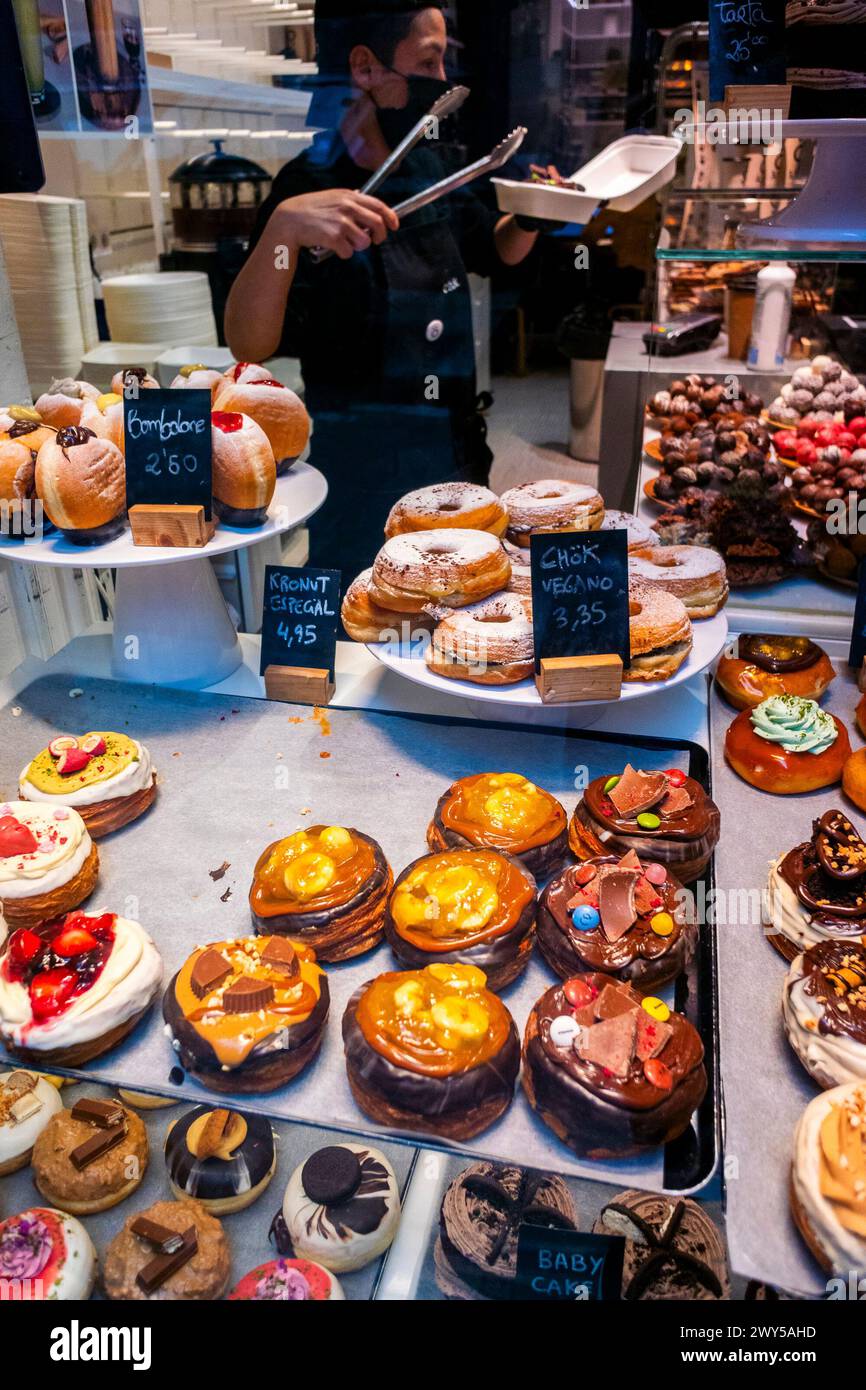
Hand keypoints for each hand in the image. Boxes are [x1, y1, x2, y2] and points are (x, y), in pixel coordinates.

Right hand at [273, 189, 399, 260]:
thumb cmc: (310, 210)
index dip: (390, 217)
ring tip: (343, 241)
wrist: (289, 220)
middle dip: (379, 236)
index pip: (378, 205)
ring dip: (357, 246)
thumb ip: (349, 200)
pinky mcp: (334, 238)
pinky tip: (332, 246)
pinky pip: (349, 252)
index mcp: (349, 196)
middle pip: (377, 224)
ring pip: (364, 242)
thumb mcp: (331, 197)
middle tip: (374, 241)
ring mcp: (341, 222)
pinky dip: (343, 253)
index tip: (394, 225)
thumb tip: (366, 203)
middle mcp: (347, 207)